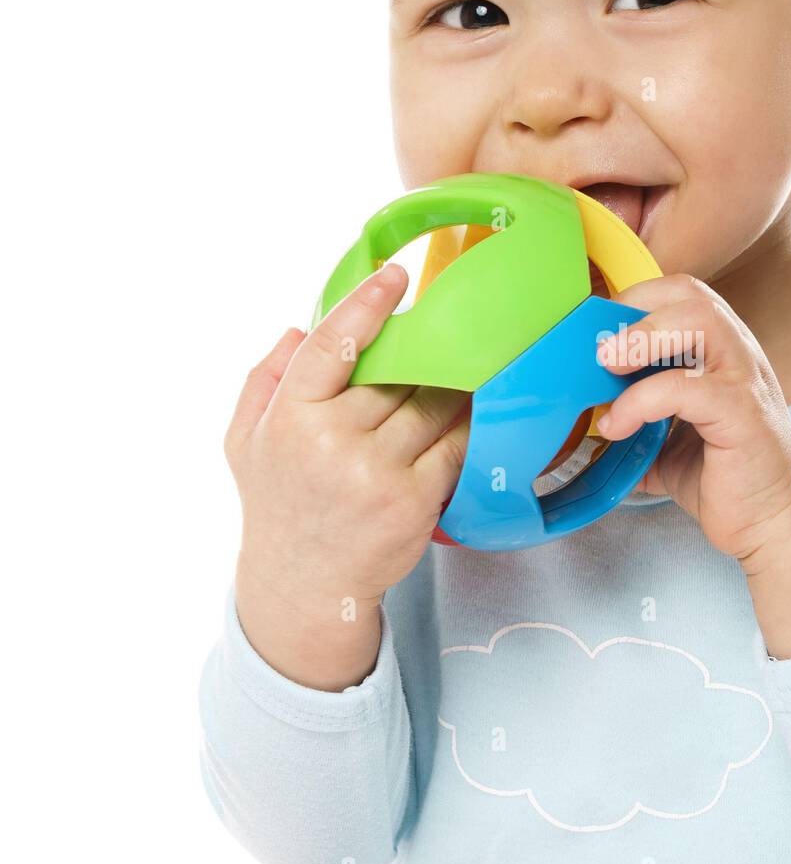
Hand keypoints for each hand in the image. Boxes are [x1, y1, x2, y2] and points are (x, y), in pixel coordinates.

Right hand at [223, 262, 469, 686]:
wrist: (305, 587)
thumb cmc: (279, 504)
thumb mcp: (245, 441)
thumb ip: (266, 380)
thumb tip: (301, 327)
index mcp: (289, 419)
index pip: (332, 347)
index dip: (366, 305)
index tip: (396, 275)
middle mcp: (332, 443)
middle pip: (396, 374)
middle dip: (421, 354)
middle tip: (445, 333)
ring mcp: (377, 474)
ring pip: (434, 404)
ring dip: (452, 385)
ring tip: (464, 368)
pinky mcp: (416, 499)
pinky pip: (455, 445)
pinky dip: (466, 426)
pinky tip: (473, 411)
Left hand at [595, 274, 790, 570]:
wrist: (774, 523)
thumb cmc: (730, 479)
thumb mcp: (669, 444)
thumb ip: (636, 422)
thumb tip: (585, 421)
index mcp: (721, 351)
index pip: (679, 294)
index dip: (632, 301)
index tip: (594, 335)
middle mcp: (738, 354)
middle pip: (689, 293)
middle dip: (635, 309)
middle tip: (598, 350)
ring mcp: (745, 379)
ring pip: (697, 321)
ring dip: (641, 339)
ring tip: (606, 370)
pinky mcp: (743, 414)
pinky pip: (685, 387)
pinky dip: (640, 400)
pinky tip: (617, 426)